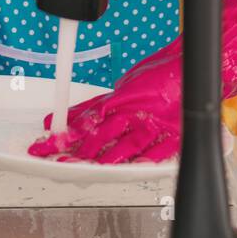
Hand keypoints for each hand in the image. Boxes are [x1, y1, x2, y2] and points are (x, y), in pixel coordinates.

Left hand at [27, 60, 182, 162]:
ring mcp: (154, 124)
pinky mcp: (175, 135)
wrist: (189, 67)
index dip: (66, 131)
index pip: (87, 117)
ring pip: (128, 143)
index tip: (48, 142)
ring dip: (108, 157)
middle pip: (103, 133)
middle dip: (79, 149)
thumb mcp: (121, 89)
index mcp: (120, 99)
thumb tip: (66, 119)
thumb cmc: (155, 77)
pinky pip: (160, 151)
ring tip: (90, 167)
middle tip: (60, 160)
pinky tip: (131, 170)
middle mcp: (134, 112)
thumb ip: (94, 107)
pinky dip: (145, 161)